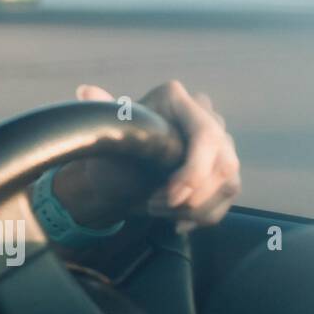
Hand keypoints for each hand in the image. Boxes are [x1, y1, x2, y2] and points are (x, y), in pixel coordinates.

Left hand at [53, 80, 241, 232]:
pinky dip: (204, 215)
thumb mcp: (107, 134)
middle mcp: (206, 116)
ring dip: (194, 208)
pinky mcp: (224, 170)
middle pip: (224, 164)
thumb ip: (103, 111)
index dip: (194, 171)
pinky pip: (227, 197)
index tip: (171, 196)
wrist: (117, 173)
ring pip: (228, 183)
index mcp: (176, 99)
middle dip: (192, 196)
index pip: (206, 135)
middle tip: (154, 205)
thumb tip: (85, 91)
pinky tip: (177, 223)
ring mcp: (221, 143)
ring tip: (155, 209)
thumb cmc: (112, 150)